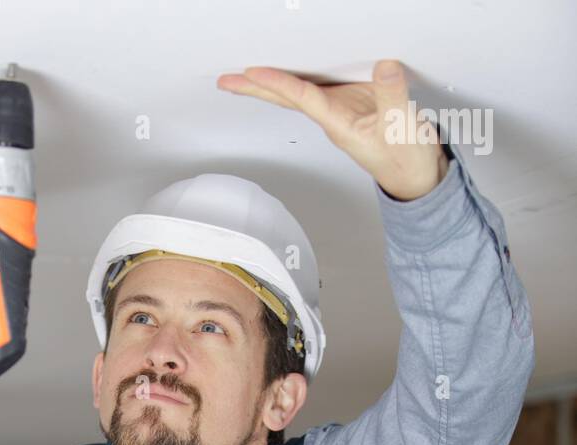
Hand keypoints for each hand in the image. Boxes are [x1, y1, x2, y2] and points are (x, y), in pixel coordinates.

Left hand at [216, 60, 448, 201]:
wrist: (418, 178)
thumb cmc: (408, 161)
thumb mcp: (403, 128)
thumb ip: (392, 96)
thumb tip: (383, 65)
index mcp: (340, 123)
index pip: (302, 97)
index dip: (279, 83)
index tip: (253, 72)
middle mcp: (335, 117)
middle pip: (288, 98)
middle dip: (256, 88)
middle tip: (226, 80)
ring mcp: (343, 111)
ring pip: (300, 92)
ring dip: (273, 83)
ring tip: (245, 73)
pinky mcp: (355, 104)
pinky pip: (321, 86)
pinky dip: (302, 76)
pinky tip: (291, 68)